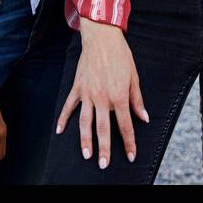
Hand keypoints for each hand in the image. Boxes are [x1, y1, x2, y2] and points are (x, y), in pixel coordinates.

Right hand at [56, 18, 148, 168]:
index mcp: (119, 96)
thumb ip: (137, 100)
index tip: (131, 156)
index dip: (129, 142)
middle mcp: (102, 98)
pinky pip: (69, 106)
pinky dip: (63, 119)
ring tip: (86, 154)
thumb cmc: (121, 56)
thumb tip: (144, 117)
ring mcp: (88, 94)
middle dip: (105, 148)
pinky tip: (59, 131)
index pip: (125, 125)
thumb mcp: (134, 77)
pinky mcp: (78, 88)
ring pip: (85, 122)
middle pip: (103, 129)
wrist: (102, 38)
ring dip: (85, 140)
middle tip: (103, 164)